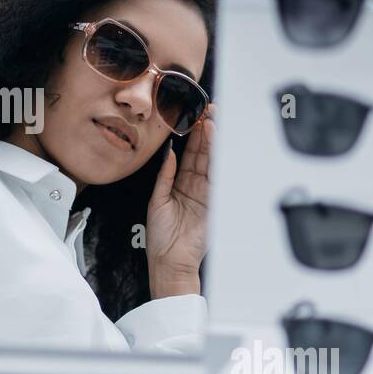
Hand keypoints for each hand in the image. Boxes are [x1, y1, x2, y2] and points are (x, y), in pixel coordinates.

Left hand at [145, 105, 214, 298]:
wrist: (170, 263)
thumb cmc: (161, 238)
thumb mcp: (157, 202)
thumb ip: (165, 177)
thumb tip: (169, 155)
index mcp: (181, 185)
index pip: (190, 155)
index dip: (192, 137)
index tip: (194, 118)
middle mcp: (196, 187)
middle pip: (203, 154)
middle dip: (206, 132)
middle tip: (207, 111)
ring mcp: (207, 194)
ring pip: (210, 161)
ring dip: (212, 141)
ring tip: (211, 120)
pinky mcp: (214, 202)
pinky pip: (214, 177)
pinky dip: (215, 159)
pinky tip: (214, 143)